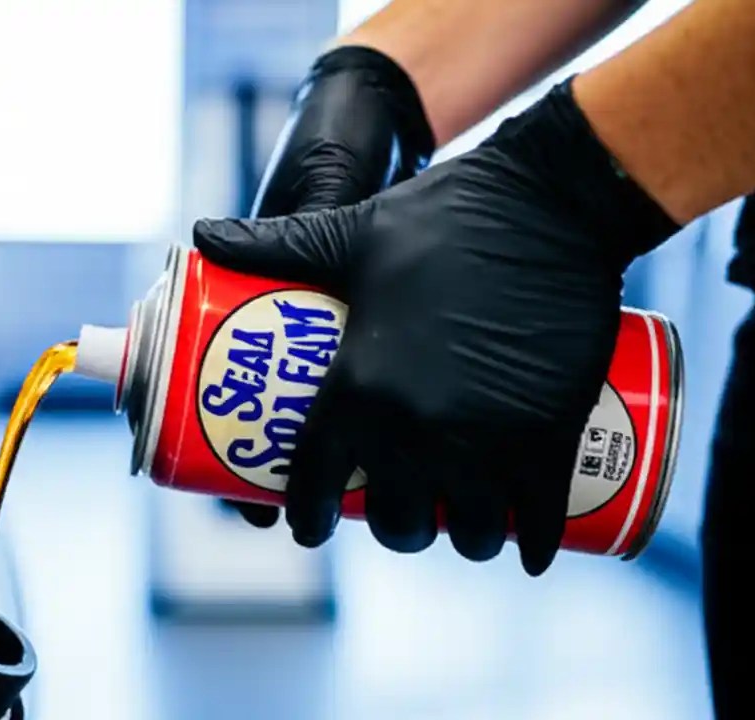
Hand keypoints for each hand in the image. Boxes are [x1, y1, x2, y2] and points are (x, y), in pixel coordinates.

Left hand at [196, 80, 679, 574]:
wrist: (552, 199)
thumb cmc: (443, 214)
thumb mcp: (350, 233)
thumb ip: (276, 245)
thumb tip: (202, 234)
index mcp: (357, 388)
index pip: (314, 483)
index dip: (306, 514)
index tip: (307, 522)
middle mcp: (416, 429)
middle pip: (395, 521)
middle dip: (391, 525)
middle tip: (393, 507)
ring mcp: (487, 441)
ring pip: (467, 531)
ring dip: (460, 536)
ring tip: (457, 518)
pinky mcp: (550, 438)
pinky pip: (538, 519)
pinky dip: (532, 542)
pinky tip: (523, 547)